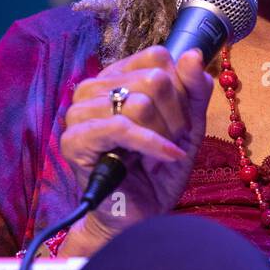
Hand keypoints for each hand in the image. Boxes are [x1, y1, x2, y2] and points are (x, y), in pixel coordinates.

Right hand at [59, 45, 213, 251]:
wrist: (140, 215)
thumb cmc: (159, 169)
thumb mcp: (189, 125)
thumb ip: (194, 90)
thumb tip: (193, 54)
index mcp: (118, 77)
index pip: (158, 56)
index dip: (181, 88)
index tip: (181, 119)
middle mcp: (94, 88)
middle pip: (154, 78)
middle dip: (175, 116)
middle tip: (170, 141)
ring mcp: (80, 113)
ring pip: (140, 102)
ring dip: (163, 134)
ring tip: (159, 154)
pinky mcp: (75, 140)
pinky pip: (122, 128)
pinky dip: (153, 144)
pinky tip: (164, 157)